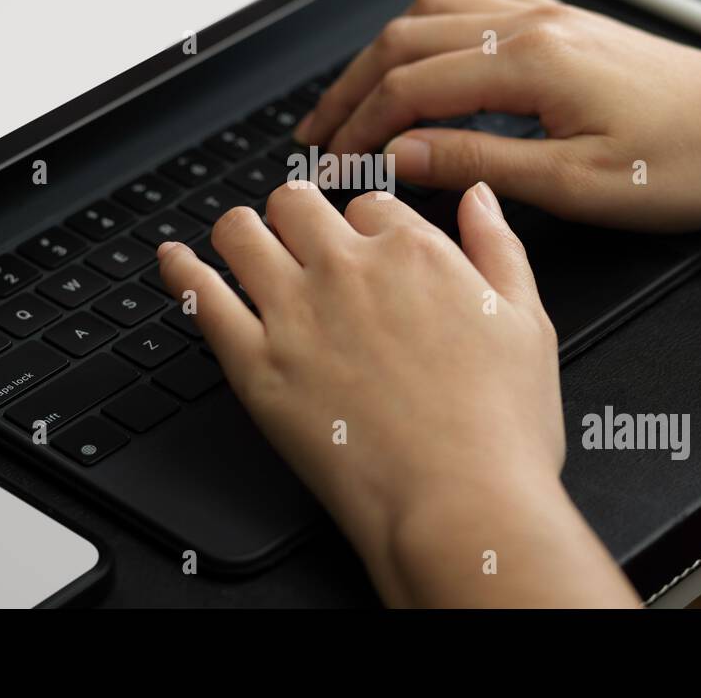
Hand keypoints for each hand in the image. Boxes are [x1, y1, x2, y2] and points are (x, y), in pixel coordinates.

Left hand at [156, 181, 637, 606]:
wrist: (458, 504)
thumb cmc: (500, 429)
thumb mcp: (527, 322)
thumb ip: (498, 247)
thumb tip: (477, 195)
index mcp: (414, 252)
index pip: (370, 203)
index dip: (364, 222)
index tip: (362, 243)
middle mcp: (348, 268)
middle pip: (298, 202)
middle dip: (297, 211)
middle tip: (299, 234)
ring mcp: (294, 312)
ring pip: (241, 232)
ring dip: (241, 229)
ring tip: (242, 239)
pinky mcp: (253, 363)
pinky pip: (200, 296)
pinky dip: (180, 270)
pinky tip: (173, 259)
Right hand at [295, 0, 700, 232]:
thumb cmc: (686, 161)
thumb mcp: (576, 184)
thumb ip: (480, 162)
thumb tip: (402, 155)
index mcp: (531, 61)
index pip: (410, 86)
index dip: (361, 127)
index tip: (331, 164)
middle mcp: (532, 24)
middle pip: (406, 41)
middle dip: (352, 89)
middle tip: (317, 134)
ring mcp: (548, 16)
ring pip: (433, 14)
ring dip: (383, 56)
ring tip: (353, 99)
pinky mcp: (565, 23)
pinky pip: (476, 5)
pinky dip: (431, 29)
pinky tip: (426, 54)